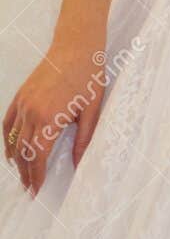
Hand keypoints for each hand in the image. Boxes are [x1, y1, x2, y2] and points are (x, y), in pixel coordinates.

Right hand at [3, 38, 109, 196]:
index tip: (36, 191)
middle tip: (29, 189)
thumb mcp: (92, 110)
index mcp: (50, 119)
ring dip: (16, 159)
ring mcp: (23, 103)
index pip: (37, 156)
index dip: (36, 176)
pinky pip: (7, 122)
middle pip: (23, 151)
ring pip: (13, 139)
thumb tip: (77, 164)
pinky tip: (11, 151)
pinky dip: (7, 140)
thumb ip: (83, 139)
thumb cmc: (89, 77)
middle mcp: (31, 113)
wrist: (76, 48)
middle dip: (26, 173)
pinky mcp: (20, 96)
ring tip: (21, 176)